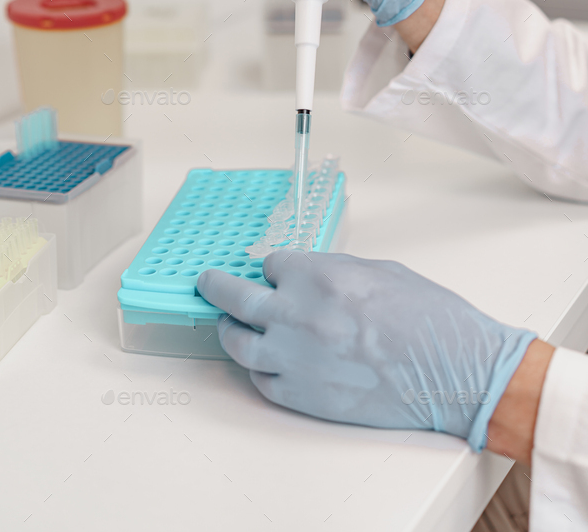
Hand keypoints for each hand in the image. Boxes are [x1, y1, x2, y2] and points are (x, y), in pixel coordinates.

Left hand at [197, 251, 536, 450]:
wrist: (456, 372)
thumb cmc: (429, 317)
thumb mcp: (380, 270)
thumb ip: (333, 270)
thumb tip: (305, 275)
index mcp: (320, 276)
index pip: (272, 264)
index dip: (275, 267)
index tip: (275, 271)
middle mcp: (298, 315)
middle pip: (235, 298)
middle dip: (216, 286)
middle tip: (206, 282)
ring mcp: (296, 359)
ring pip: (238, 344)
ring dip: (230, 330)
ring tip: (228, 325)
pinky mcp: (303, 397)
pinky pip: (262, 381)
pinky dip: (259, 368)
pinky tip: (264, 361)